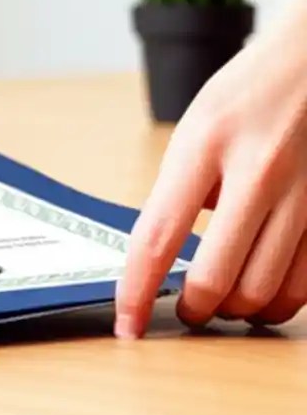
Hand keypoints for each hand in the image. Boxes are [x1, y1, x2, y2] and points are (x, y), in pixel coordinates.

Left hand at [116, 0, 306, 336]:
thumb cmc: (252, 91)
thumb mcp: (198, 127)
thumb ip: (183, 188)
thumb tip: (165, 252)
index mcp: (205, 145)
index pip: (156, 237)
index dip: (136, 291)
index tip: (125, 324)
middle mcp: (257, 172)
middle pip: (216, 278)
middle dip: (193, 308)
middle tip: (185, 309)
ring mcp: (304, 194)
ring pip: (263, 290)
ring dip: (235, 309)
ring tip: (222, 301)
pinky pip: (305, 284)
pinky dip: (278, 301)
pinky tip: (263, 290)